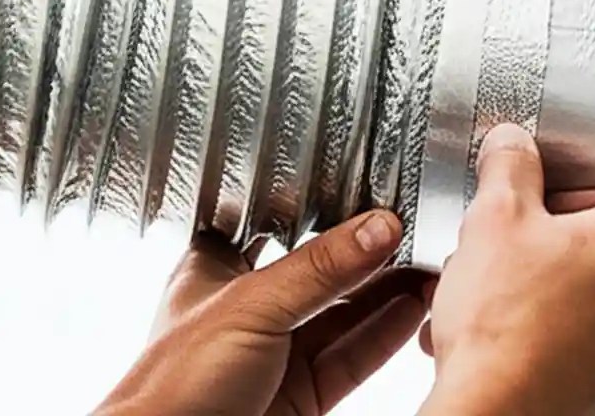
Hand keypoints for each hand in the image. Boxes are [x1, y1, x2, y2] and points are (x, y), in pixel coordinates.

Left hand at [96, 210, 430, 415]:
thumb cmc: (170, 388)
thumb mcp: (252, 305)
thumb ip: (320, 268)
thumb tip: (375, 229)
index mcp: (217, 273)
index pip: (276, 227)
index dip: (320, 211)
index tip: (368, 199)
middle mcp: (249, 312)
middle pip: (320, 273)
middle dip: (366, 254)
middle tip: (410, 231)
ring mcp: (278, 355)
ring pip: (343, 315)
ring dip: (386, 293)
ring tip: (425, 266)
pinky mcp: (303, 395)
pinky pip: (353, 356)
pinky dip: (386, 333)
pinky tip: (412, 309)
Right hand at [419, 124, 594, 415]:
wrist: (494, 406)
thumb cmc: (508, 323)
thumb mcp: (496, 217)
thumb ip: (510, 166)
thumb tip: (511, 148)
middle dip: (591, 229)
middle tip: (542, 228)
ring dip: (573, 274)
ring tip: (517, 275)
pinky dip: (564, 316)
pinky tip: (514, 314)